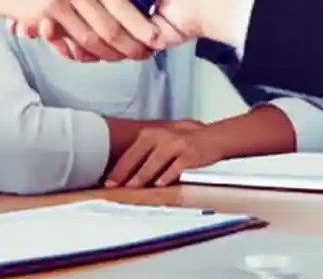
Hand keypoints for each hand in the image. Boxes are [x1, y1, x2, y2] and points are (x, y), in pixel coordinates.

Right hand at [0, 0, 157, 61]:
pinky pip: (70, 39)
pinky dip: (83, 53)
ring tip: (126, 61)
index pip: (122, 0)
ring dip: (113, 53)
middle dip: (133, 43)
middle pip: (114, 21)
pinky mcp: (44, 11)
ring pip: (95, 35)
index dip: (140, 22)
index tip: (154, 37)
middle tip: (146, 56)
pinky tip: (91, 58)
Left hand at [104, 121, 222, 188]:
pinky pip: (176, 166)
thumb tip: (127, 175)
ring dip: (142, 175)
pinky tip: (159, 184)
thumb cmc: (186, 143)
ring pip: (155, 161)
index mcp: (152, 134)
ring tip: (132, 187)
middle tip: (114, 186)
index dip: (118, 168)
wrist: (214, 137)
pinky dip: (167, 176)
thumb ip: (147, 155)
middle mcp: (162, 136)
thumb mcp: (164, 143)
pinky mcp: (190, 153)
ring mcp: (176, 144)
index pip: (130, 152)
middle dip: (125, 172)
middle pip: (138, 155)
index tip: (108, 181)